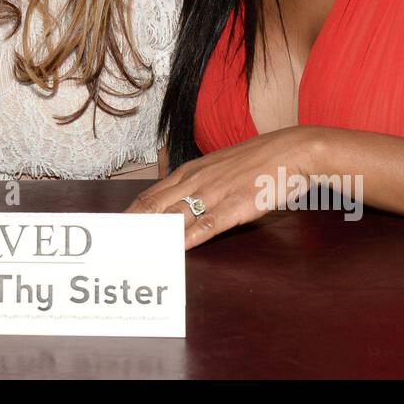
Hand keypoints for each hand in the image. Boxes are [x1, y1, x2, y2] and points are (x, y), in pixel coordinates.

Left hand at [126, 126, 317, 248]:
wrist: (291, 150)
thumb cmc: (256, 161)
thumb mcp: (218, 168)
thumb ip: (196, 186)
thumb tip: (177, 206)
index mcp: (189, 172)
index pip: (148, 197)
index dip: (128, 217)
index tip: (113, 233)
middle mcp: (195, 181)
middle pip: (152, 207)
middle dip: (131, 229)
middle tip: (112, 246)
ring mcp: (214, 193)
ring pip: (174, 216)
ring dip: (153, 236)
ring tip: (133, 252)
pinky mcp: (236, 205)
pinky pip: (207, 224)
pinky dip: (189, 239)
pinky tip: (176, 250)